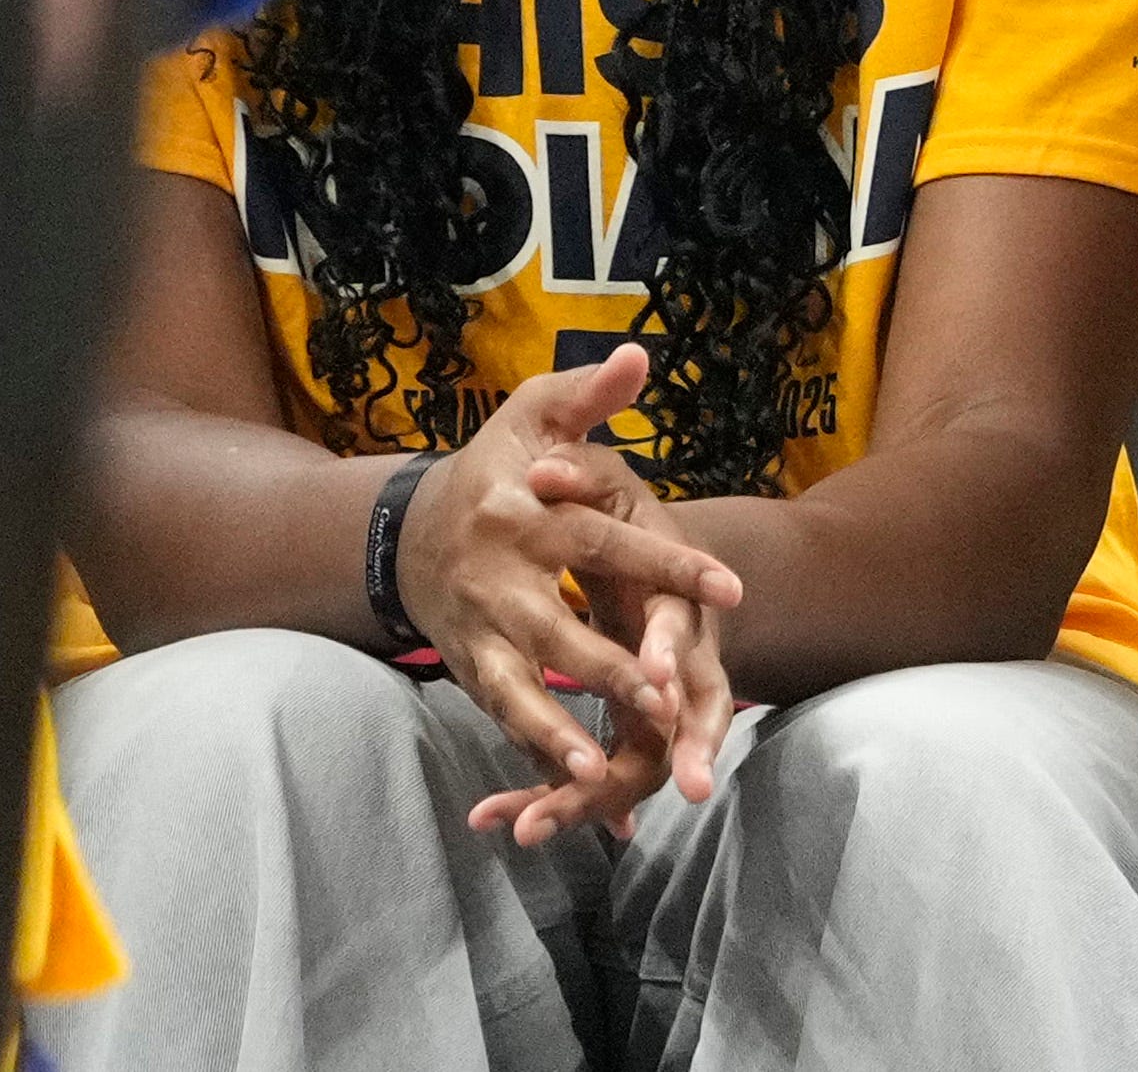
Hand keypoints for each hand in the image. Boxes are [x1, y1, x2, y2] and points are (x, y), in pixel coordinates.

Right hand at [393, 343, 740, 826]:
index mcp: (527, 514)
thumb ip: (588, 393)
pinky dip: (536, 750)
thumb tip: (640, 355)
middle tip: (671, 699)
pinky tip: (575, 783)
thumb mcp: (534, 416)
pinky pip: (503, 714)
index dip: (667, 564)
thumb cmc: (494, 466)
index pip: (607, 540)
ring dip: (558, 728)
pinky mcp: (469, 668)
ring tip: (604, 765)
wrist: (406, 527)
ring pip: (521, 687)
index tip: (730, 586)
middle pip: (561, 628)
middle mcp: (500, 578)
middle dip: (611, 667)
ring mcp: (480, 630)